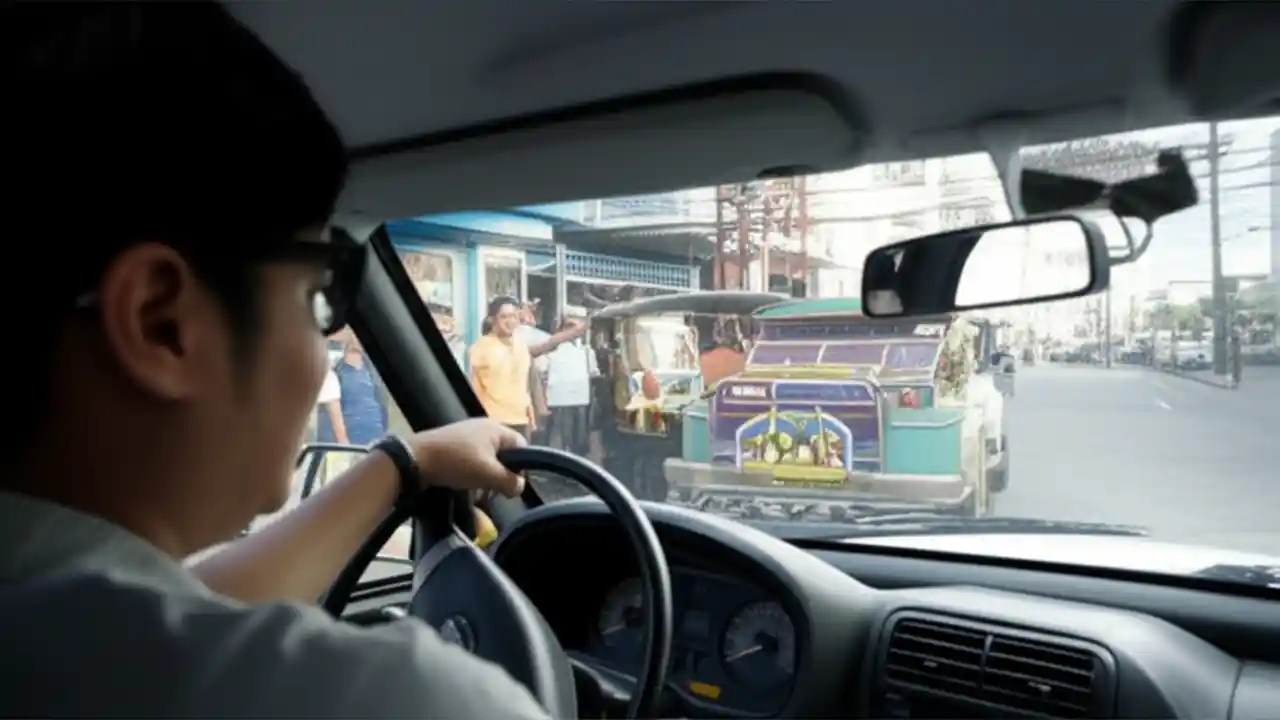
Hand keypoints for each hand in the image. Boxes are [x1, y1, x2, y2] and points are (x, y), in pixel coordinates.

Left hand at [405, 419, 527, 497]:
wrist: (414, 459)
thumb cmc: (456, 463)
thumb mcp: (488, 474)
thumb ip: (510, 481)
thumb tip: (519, 487)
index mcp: (496, 429)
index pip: (521, 446)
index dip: (522, 466)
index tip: (512, 484)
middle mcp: (483, 429)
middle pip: (503, 456)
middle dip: (500, 476)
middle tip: (492, 491)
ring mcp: (466, 437)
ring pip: (486, 462)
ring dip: (484, 480)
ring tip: (475, 493)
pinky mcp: (452, 447)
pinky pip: (470, 463)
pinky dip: (470, 476)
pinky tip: (463, 488)